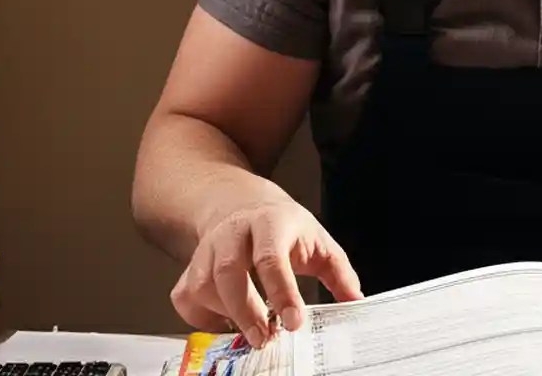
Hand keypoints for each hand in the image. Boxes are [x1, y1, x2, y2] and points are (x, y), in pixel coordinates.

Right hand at [170, 198, 363, 346]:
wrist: (240, 204)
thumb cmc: (283, 227)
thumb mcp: (318, 241)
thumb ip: (339, 272)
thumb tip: (355, 301)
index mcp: (270, 223)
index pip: (271, 258)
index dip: (282, 293)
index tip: (294, 322)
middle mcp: (233, 233)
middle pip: (229, 272)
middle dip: (247, 311)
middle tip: (267, 338)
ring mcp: (207, 250)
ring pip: (203, 286)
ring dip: (226, 316)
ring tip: (252, 333)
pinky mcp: (191, 268)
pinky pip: (186, 297)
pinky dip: (202, 319)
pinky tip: (227, 325)